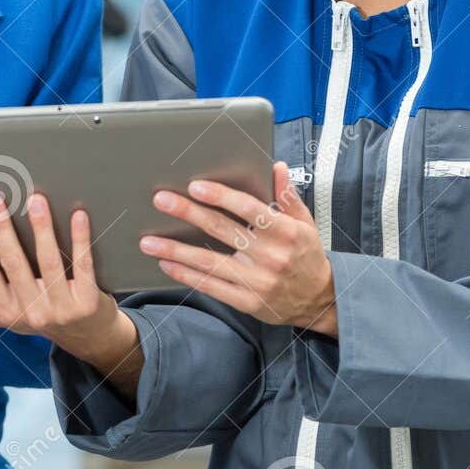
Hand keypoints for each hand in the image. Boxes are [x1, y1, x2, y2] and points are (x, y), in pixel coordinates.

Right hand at [0, 192, 136, 367]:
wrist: (88, 337)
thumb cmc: (38, 316)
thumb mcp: (0, 317)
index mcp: (5, 310)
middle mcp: (31, 311)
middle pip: (13, 264)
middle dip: (1, 230)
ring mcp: (61, 307)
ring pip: (48, 262)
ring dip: (41, 229)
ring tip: (35, 199)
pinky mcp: (89, 302)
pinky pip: (83, 266)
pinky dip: (80, 239)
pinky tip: (77, 214)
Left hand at [142, 162, 337, 334]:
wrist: (320, 300)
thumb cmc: (307, 256)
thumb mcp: (305, 223)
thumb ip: (287, 196)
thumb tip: (276, 167)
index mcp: (285, 232)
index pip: (249, 209)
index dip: (221, 197)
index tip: (196, 187)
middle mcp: (270, 256)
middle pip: (223, 231)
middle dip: (189, 214)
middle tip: (162, 201)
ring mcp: (257, 281)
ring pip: (210, 262)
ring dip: (176, 251)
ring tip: (149, 241)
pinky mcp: (247, 301)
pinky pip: (211, 287)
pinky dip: (187, 276)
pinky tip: (167, 265)